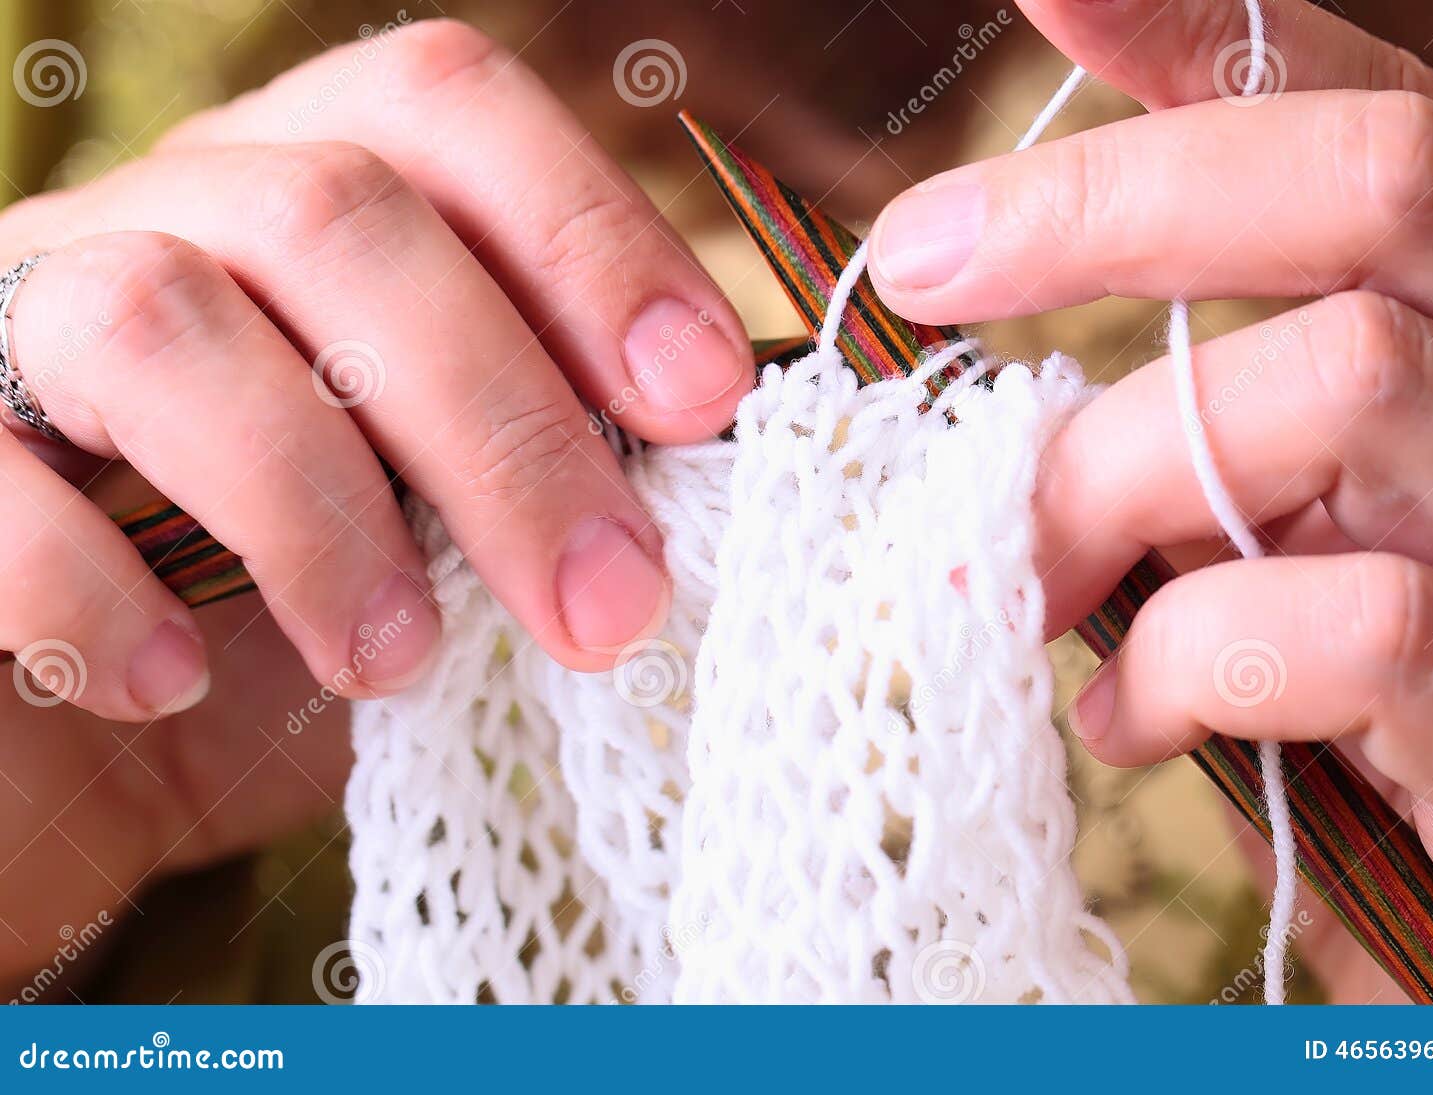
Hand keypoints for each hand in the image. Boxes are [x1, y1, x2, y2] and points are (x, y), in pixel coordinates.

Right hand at [0, 18, 751, 997]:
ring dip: (313, 502)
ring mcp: (22, 320)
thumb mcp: (457, 530)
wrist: (86, 746)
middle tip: (608, 608)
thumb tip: (728, 440)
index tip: (700, 401)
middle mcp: (168, 217)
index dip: (590, 235)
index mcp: (315, 198)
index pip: (450, 109)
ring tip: (396, 658)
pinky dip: (85, 584)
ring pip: (159, 312)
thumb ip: (557, 461)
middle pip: (339, 215)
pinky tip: (167, 681)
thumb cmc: (306, 623)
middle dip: (502, 420)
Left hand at [868, 0, 1432, 1001]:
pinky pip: (1366, 624)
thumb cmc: (1400, 736)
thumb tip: (1025, 398)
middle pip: (1391, 185)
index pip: (1396, 119)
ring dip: (1120, 477)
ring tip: (1020, 578)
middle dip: (1118, 201)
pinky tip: (1123, 719)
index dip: (1220, 32)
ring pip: (1353, 388)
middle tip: (919, 261)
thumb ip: (1204, 448)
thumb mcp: (1295, 545)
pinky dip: (1193, 655)